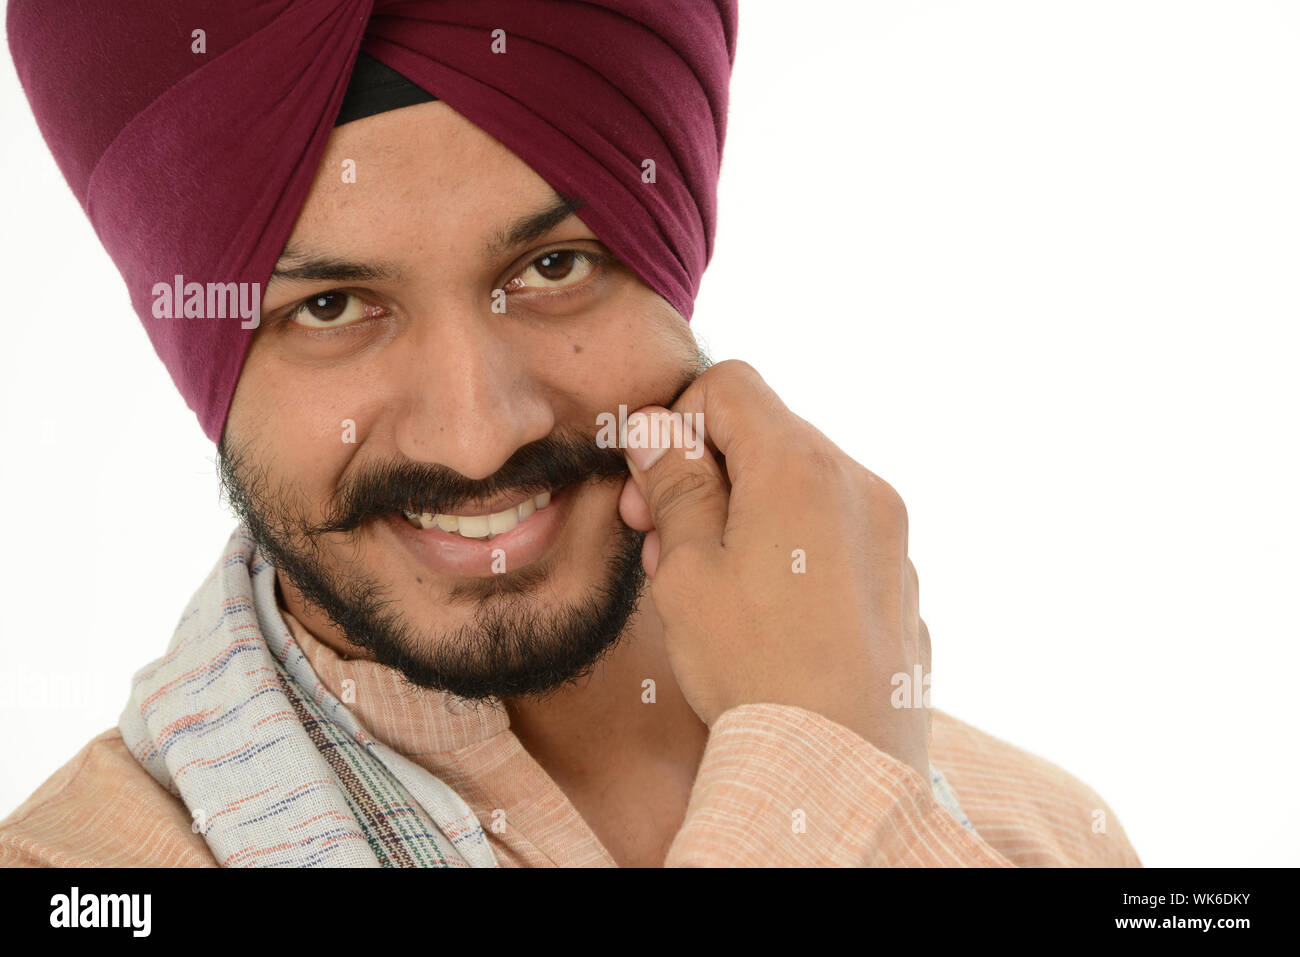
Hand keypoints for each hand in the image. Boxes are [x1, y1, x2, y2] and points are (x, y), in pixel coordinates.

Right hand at [618, 360, 931, 781]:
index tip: (652, 482)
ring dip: (746, 511)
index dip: (678, 421)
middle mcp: (860, 484)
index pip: (732, 386)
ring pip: (802, 486)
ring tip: (706, 582)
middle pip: (768, 435)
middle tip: (660, 538)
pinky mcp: (902, 578)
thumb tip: (654, 427)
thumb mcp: (686, 570)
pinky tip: (764, 610)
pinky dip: (794, 546)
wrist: (837, 765)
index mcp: (801, 468)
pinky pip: (838, 532)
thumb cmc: (752, 668)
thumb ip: (673, 485)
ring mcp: (891, 532)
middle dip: (707, 473)